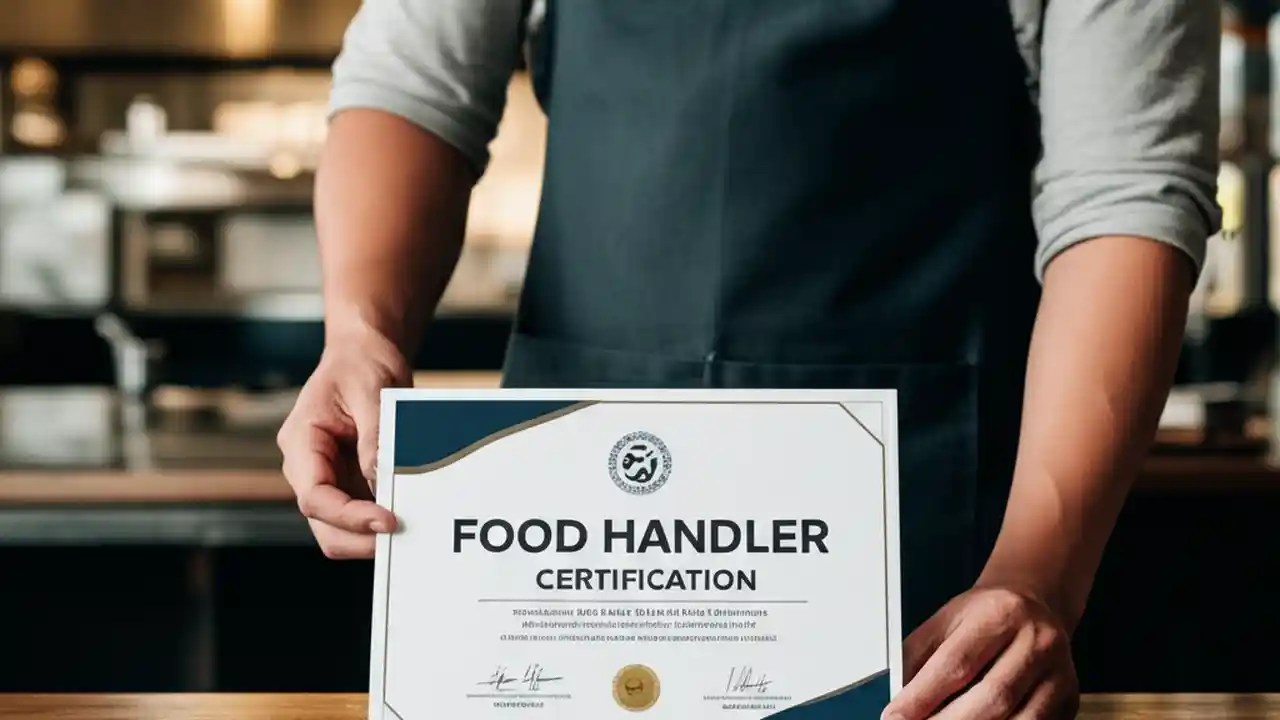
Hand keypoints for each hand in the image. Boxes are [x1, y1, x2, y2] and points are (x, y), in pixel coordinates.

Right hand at [277, 328, 409, 558]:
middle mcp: (308, 466)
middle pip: (323, 523)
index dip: (348, 517)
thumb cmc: (360, 364)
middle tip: (402, 539)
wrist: (364, 353)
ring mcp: (329, 477)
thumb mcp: (369, 391)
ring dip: (371, 535)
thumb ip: (374, 436)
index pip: (314, 496)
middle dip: (359, 538)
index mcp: (300, 442)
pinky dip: (381, 520)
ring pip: (340, 527)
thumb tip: (380, 476)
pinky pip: (361, 512)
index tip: (386, 521)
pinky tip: (410, 516)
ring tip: (410, 529)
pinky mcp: (350, 480)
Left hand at [883, 587, 1077, 719]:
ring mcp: (1059, 673)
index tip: (895, 717)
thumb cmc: (985, 615)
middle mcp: (1036, 641)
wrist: (1035, 604)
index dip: (923, 696)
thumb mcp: (945, 621)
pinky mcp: (1070, 699)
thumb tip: (898, 697)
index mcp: (1000, 613)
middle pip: (992, 697)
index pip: (957, 663)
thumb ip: (917, 657)